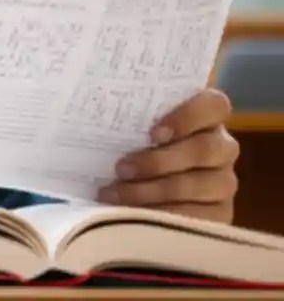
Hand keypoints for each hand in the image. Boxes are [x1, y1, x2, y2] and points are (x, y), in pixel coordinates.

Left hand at [98, 88, 238, 222]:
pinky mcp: (220, 213)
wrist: (130, 187)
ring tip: (117, 194)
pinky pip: (202, 217)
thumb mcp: (128, 126)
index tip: (153, 133)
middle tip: (121, 168)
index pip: (214, 105)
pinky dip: (165, 216)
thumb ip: (127, 114)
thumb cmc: (128, 145)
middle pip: (206, 149)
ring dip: (155, 191)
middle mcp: (222, 147)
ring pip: (202, 184)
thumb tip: (92, 99)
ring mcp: (223, 182)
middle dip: (160, 161)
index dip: (188, 117)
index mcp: (205, 116)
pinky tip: (135, 215)